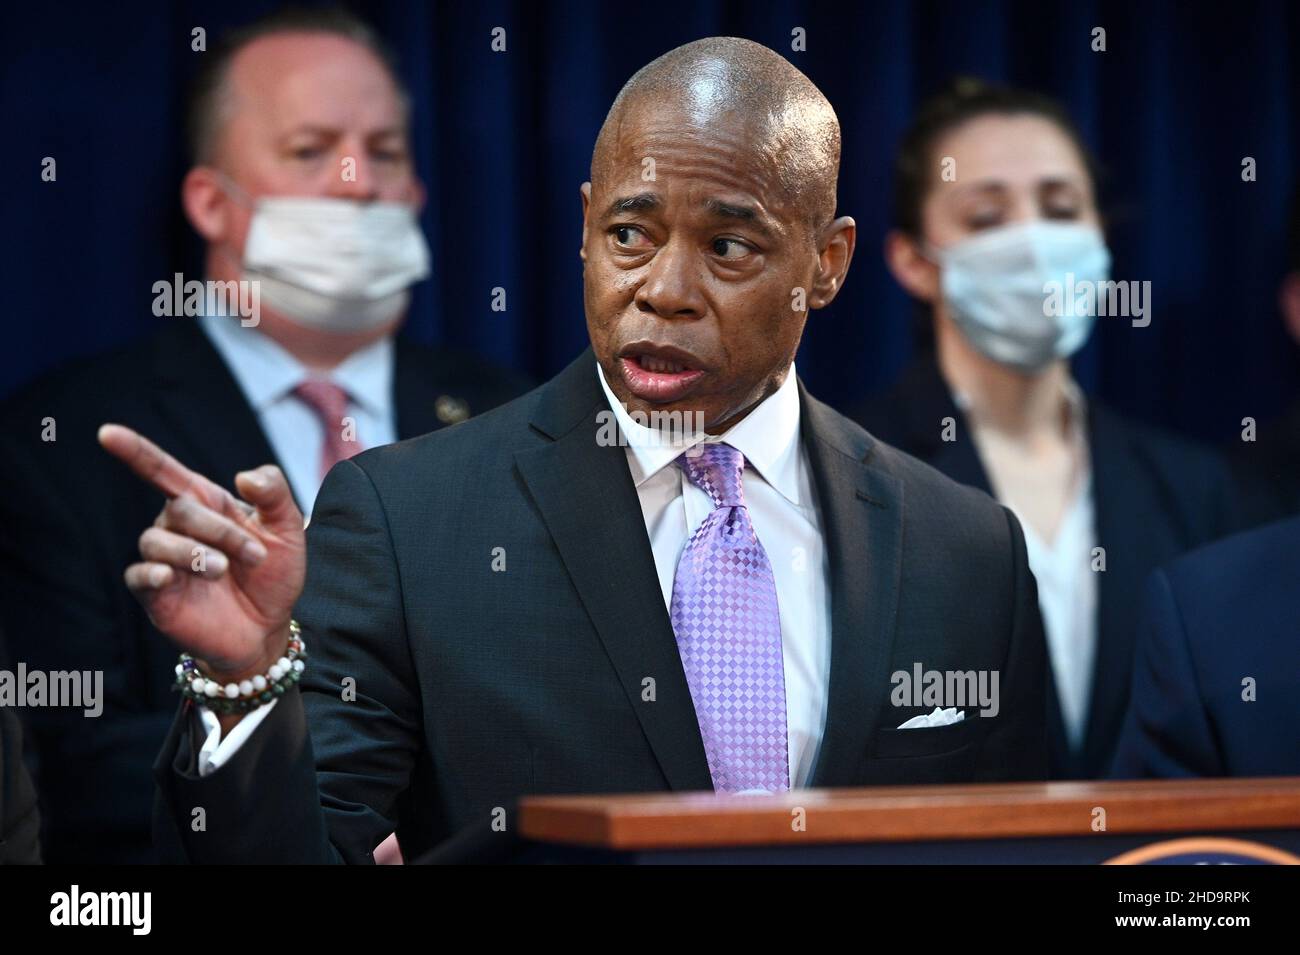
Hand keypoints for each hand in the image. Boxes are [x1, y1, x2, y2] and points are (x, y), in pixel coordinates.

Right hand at [99, 423, 305, 681]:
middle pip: (180, 509)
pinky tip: (170, 575)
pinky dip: (152, 572)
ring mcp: (163, 560)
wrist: (269, 626)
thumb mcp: (287, 529)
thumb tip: (244, 477)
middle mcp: (177, 527)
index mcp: (206, 503)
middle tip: (255, 556)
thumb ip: (274, 494)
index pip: (162, 470)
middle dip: (221, 530)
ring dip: (194, 553)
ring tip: (224, 570)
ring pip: (156, 540)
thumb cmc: (273, 573)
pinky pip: (138, 575)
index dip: (135, 450)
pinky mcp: (156, 594)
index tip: (106, 433)